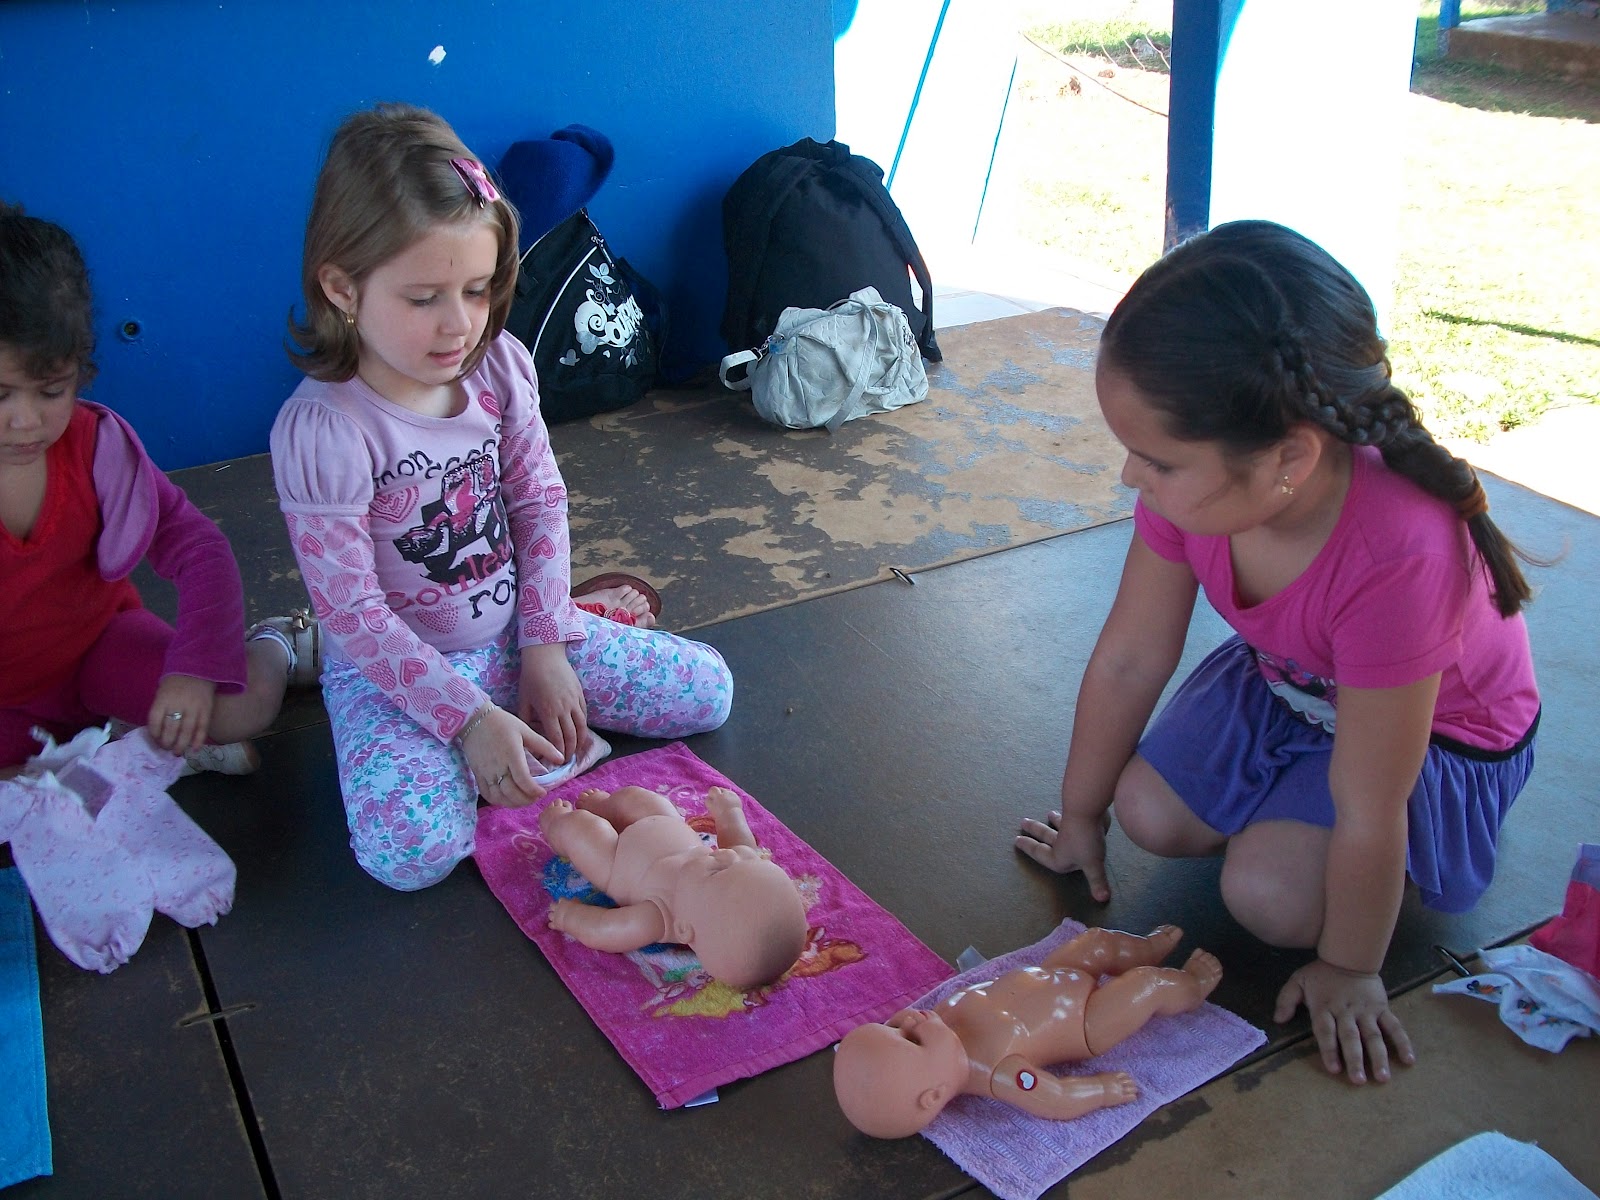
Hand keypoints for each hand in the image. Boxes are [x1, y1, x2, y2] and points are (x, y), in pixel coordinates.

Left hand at [147, 674, 218, 755]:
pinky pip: (202, 728)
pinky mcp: (206, 710)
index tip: (156, 740)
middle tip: (167, 748)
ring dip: (181, 745)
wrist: (198, 669)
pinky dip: (198, 740)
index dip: (154, 734)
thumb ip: (160, 710)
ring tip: (177, 752)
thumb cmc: (176, 684)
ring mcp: (193, 707)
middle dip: (167, 743)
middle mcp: (177, 704)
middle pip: (170, 729)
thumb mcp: (162, 693)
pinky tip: (195, 749)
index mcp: (163, 699)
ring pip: (186, 731)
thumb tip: (159, 732)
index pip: (154, 721)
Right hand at [460, 704, 561, 807]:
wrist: (474, 719)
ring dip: (513, 803)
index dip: (534, 791)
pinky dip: (498, 800)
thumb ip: (544, 746)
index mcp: (512, 755)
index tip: (543, 792)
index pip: (524, 780)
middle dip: (526, 800)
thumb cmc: (502, 723)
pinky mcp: (477, 774)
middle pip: (512, 792)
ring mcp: (486, 772)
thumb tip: (561, 759)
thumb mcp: (526, 730)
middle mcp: (498, 766)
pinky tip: (507, 798)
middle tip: (535, 797)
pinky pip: (487, 794)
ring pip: (499, 797)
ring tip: (523, 799)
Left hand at [517, 642, 588, 763]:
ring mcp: (574, 701)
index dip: (558, 752)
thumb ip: (526, 719)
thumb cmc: (531, 677)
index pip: (556, 739)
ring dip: (580, 741)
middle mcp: (564, 709)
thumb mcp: (524, 700)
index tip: (556, 762)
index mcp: (548, 712)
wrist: (545, 655)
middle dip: (570, 751)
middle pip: (571, 736)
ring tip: (576, 750)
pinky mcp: (580, 694)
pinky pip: (584, 714)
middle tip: (567, 760)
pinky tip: (580, 732)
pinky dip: (583, 726)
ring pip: (582, 726)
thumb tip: (529, 734)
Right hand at [1014, 809, 1111, 901]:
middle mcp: (1061, 841)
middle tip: (1023, 822)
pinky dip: (1070, 814)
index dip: (1028, 848)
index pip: (1040, 853)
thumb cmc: (1085, 841)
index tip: (1017, 840)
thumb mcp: (1093, 865)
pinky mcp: (1080, 816)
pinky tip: (1072, 810)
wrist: (1086, 809)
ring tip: (1049, 813)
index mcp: (1058, 856)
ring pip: (1059, 824)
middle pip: (1045, 835)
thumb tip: (1102, 898)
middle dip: (1035, 831)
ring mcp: (1069, 826)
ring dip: (1054, 820)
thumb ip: (1097, 881)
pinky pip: (1073, 817)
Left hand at [1273, 958, 1414, 1083]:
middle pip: (1351, 1037)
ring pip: (1373, 1036)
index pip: (1326, 1031)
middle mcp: (1346, 1012)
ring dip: (1379, 1057)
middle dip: (1354, 1060)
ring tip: (1383, 1077)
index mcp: (1325, 1007)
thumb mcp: (1298, 981)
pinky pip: (1394, 1027)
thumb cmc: (1322, 974)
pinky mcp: (1382, 1008)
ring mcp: (1366, 1011)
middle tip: (1358, 1080)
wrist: (1349, 955)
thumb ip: (1286, 1000)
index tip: (1334, 1069)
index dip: (1329, 1050)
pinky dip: (1402, 1042)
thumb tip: (1278, 1020)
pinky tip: (1409, 1059)